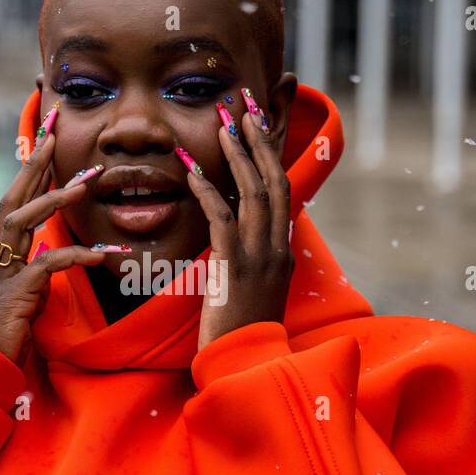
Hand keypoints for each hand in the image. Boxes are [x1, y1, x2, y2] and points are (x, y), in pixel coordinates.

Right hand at [0, 118, 112, 362]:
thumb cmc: (3, 334)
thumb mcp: (27, 296)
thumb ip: (38, 273)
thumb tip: (54, 257)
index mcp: (5, 254)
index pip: (19, 202)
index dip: (33, 171)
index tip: (49, 142)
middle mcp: (1, 256)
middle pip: (14, 198)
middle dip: (34, 164)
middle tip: (54, 134)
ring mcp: (4, 273)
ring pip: (21, 221)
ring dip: (52, 199)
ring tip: (84, 184)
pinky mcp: (16, 295)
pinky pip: (46, 266)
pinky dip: (73, 256)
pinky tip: (101, 253)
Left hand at [185, 89, 292, 350]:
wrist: (247, 367)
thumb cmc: (243, 334)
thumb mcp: (255, 291)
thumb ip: (253, 259)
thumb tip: (241, 236)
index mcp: (283, 251)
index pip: (282, 190)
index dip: (272, 154)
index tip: (260, 123)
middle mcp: (278, 248)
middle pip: (273, 181)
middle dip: (260, 141)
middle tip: (243, 107)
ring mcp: (261, 257)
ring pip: (253, 193)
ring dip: (237, 155)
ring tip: (222, 125)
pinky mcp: (236, 268)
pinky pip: (223, 220)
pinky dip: (208, 192)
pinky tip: (192, 171)